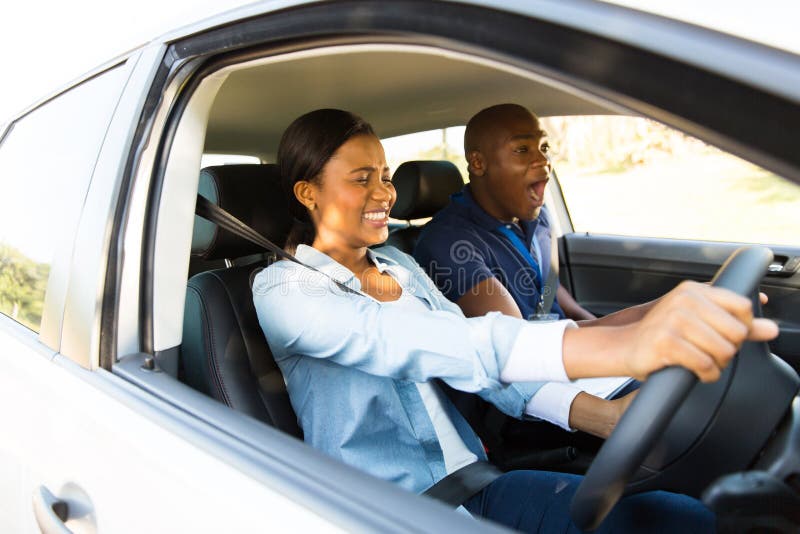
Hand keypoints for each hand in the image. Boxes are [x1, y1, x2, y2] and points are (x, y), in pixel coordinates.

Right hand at [620, 281, 777, 382]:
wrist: (624, 347)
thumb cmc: (663, 335)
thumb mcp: (699, 322)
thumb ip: (736, 323)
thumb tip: (771, 329)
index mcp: (693, 290)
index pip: (741, 306)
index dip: (741, 328)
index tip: (725, 336)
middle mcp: (684, 300)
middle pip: (736, 332)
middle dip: (729, 350)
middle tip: (710, 353)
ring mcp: (673, 319)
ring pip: (724, 351)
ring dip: (717, 366)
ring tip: (701, 363)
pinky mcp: (666, 342)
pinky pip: (706, 365)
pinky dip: (706, 375)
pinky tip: (695, 372)